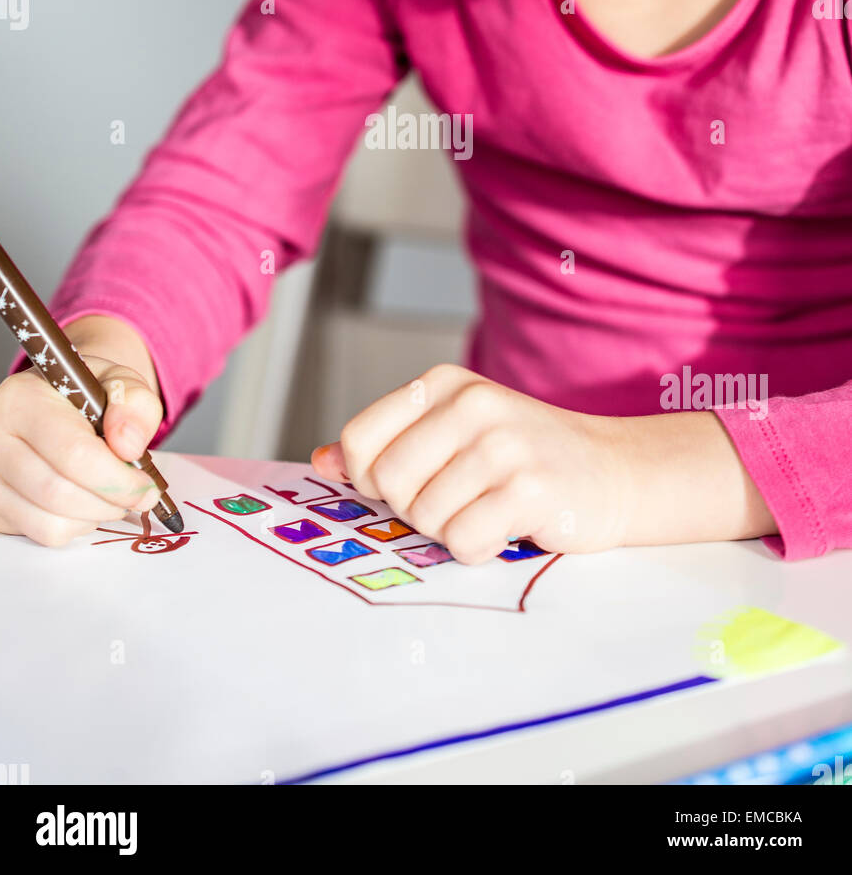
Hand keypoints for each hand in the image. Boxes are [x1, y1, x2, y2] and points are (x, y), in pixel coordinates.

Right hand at [0, 354, 164, 546]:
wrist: (54, 403)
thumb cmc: (86, 395)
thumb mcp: (119, 382)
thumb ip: (135, 404)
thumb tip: (129, 446)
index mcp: (23, 399)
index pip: (73, 453)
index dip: (118, 478)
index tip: (148, 487)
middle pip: (59, 494)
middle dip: (111, 502)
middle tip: (138, 496)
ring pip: (51, 522)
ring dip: (95, 516)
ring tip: (109, 493)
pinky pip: (42, 534)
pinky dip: (75, 526)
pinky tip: (84, 500)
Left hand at [311, 364, 629, 561]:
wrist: (612, 469)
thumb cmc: (523, 456)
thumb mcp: (453, 432)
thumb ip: (388, 445)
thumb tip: (322, 462)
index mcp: (444, 384)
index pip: (360, 439)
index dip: (369, 478)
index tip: (403, 486)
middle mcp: (471, 404)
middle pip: (388, 482)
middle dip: (412, 510)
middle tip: (452, 504)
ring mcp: (502, 445)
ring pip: (425, 517)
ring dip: (449, 531)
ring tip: (485, 511)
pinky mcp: (529, 488)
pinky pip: (463, 541)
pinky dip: (476, 549)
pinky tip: (502, 529)